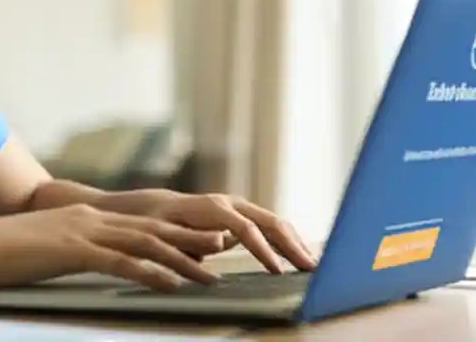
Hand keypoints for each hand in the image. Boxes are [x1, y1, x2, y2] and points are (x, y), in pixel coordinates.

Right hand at [0, 203, 226, 290]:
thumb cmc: (10, 253)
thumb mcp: (52, 247)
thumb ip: (78, 249)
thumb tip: (96, 260)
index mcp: (89, 218)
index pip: (144, 224)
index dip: (178, 232)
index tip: (205, 242)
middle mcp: (93, 220)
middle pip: (154, 229)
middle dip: (192, 241)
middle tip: (224, 250)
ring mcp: (85, 233)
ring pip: (146, 243)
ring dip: (182, 260)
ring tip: (209, 275)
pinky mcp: (75, 251)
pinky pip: (120, 262)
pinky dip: (149, 273)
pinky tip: (169, 284)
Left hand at [140, 192, 317, 272]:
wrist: (163, 207)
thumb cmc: (164, 223)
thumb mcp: (172, 231)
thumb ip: (195, 237)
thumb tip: (221, 241)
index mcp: (215, 208)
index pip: (247, 228)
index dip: (264, 250)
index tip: (278, 271)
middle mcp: (232, 203)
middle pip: (269, 222)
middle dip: (291, 245)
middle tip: (309, 268)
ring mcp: (240, 207)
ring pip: (275, 223)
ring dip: (295, 243)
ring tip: (312, 265)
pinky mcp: (245, 215)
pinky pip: (270, 227)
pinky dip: (286, 241)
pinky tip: (299, 256)